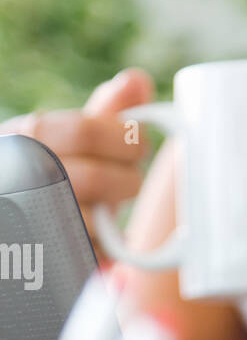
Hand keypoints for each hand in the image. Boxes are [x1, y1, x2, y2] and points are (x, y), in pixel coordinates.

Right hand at [0, 68, 154, 248]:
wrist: (13, 215)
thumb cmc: (41, 174)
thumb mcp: (59, 138)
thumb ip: (101, 114)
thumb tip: (138, 81)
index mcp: (23, 139)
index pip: (86, 132)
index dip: (126, 139)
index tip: (139, 145)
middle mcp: (21, 176)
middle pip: (95, 179)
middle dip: (127, 180)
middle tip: (130, 181)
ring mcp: (29, 218)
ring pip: (92, 223)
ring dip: (111, 219)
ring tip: (107, 210)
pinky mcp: (43, 257)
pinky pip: (88, 258)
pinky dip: (102, 252)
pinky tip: (97, 238)